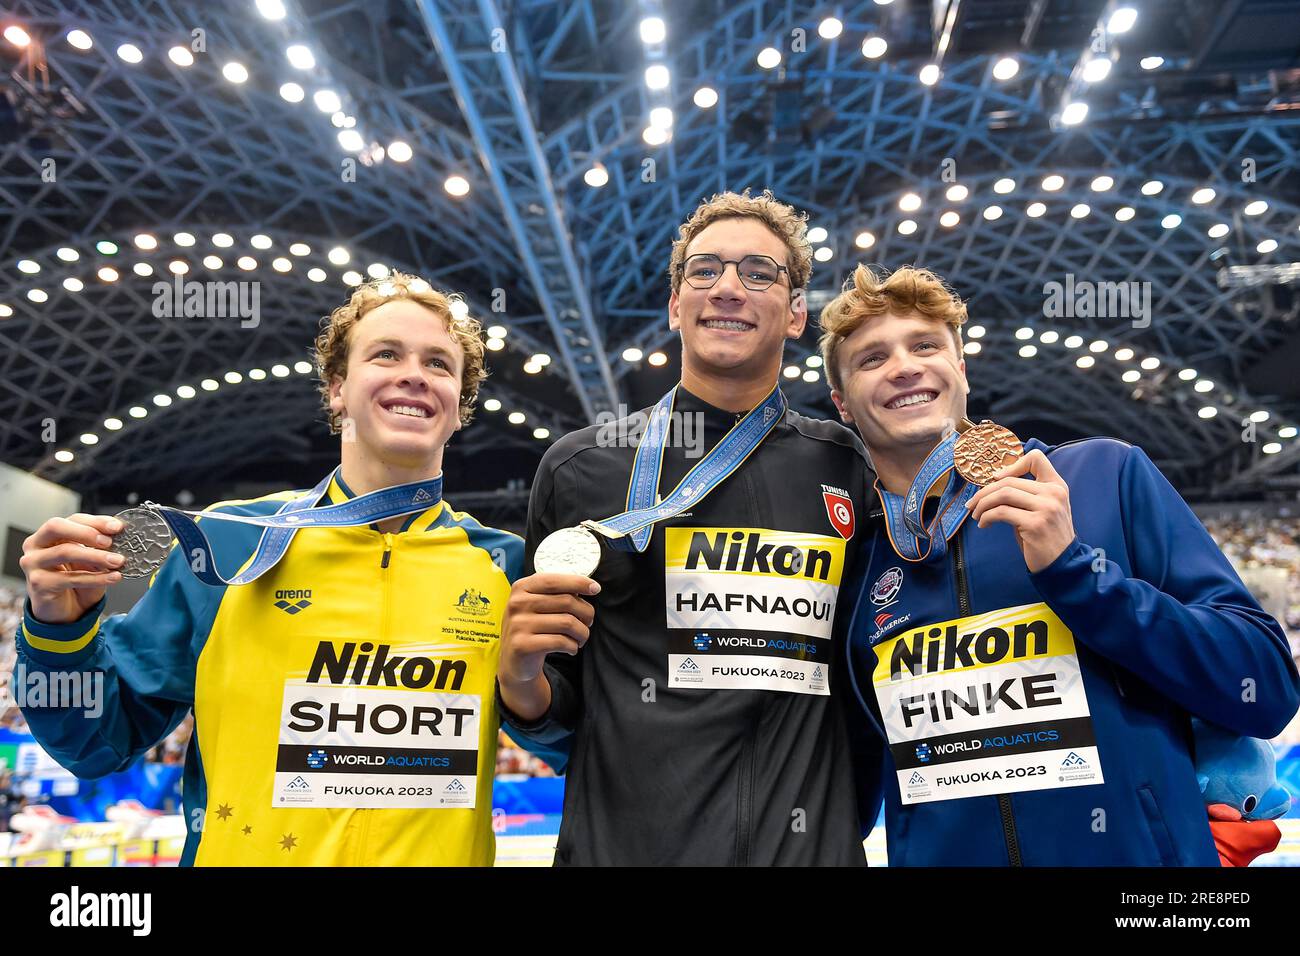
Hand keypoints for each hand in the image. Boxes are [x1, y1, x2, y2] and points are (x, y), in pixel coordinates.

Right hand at [21, 514, 127, 624]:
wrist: (65, 611)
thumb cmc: (76, 581)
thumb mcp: (90, 560)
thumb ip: (99, 547)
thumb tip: (119, 536)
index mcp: (49, 534)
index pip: (72, 519)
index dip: (96, 521)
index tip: (117, 527)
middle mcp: (36, 545)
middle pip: (57, 527)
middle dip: (86, 532)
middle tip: (110, 542)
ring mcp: (33, 563)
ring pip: (65, 552)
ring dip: (96, 556)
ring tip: (118, 561)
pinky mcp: (38, 583)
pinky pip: (70, 578)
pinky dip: (95, 578)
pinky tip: (113, 578)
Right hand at [498, 573, 598, 719]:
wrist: (514, 660)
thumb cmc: (533, 628)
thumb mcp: (537, 605)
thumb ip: (557, 594)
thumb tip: (589, 587)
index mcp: (522, 588)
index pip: (554, 581)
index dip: (578, 582)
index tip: (595, 588)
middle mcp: (517, 604)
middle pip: (566, 601)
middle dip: (586, 613)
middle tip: (588, 622)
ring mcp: (518, 625)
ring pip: (568, 623)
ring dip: (582, 633)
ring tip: (581, 638)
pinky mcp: (522, 645)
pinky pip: (560, 642)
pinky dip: (573, 646)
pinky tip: (571, 648)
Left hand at [964, 449, 1074, 573]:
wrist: (1062, 563)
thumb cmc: (1045, 537)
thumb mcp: (1042, 509)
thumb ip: (1025, 495)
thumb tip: (992, 484)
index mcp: (1057, 486)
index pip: (1036, 458)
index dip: (1012, 464)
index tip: (996, 479)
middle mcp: (1054, 493)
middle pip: (1009, 480)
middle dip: (984, 492)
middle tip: (972, 504)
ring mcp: (1046, 508)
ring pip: (1003, 494)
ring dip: (982, 504)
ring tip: (976, 514)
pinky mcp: (1035, 524)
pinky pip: (1001, 513)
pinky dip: (986, 517)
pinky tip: (984, 524)